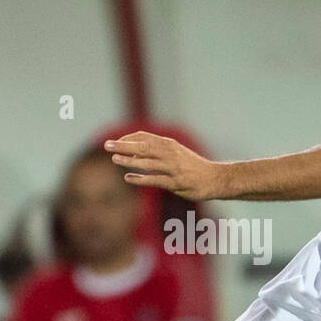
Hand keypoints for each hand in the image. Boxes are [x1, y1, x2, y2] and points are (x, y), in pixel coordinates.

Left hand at [105, 133, 224, 199]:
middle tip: (106, 145)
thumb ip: (156, 152)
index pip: (145, 137)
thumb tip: (132, 154)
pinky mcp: (176, 183)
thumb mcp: (176, 153)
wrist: (214, 178)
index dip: (128, 138)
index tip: (116, 142)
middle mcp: (170, 153)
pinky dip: (140, 179)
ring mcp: (173, 168)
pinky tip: (128, 178)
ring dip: (129, 161)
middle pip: (143, 146)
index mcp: (170, 144)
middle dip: (124, 145)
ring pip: (147, 162)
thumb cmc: (192, 166)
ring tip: (114, 159)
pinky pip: (154, 180)